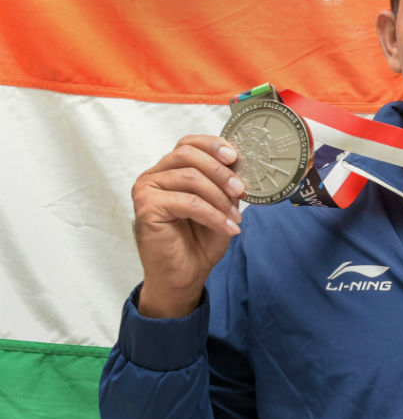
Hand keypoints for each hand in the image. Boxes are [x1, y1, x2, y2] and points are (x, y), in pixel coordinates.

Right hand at [131, 135, 244, 317]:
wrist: (184, 275)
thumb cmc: (199, 240)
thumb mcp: (220, 204)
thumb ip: (225, 182)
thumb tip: (241, 162)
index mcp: (170, 169)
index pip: (189, 143)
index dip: (213, 145)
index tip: (235, 157)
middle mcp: (154, 175)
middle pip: (188, 155)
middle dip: (221, 171)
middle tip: (241, 190)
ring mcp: (146, 189)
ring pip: (191, 178)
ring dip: (220, 198)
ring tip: (235, 217)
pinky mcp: (146, 207)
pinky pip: (188, 202)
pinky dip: (213, 215)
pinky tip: (227, 228)